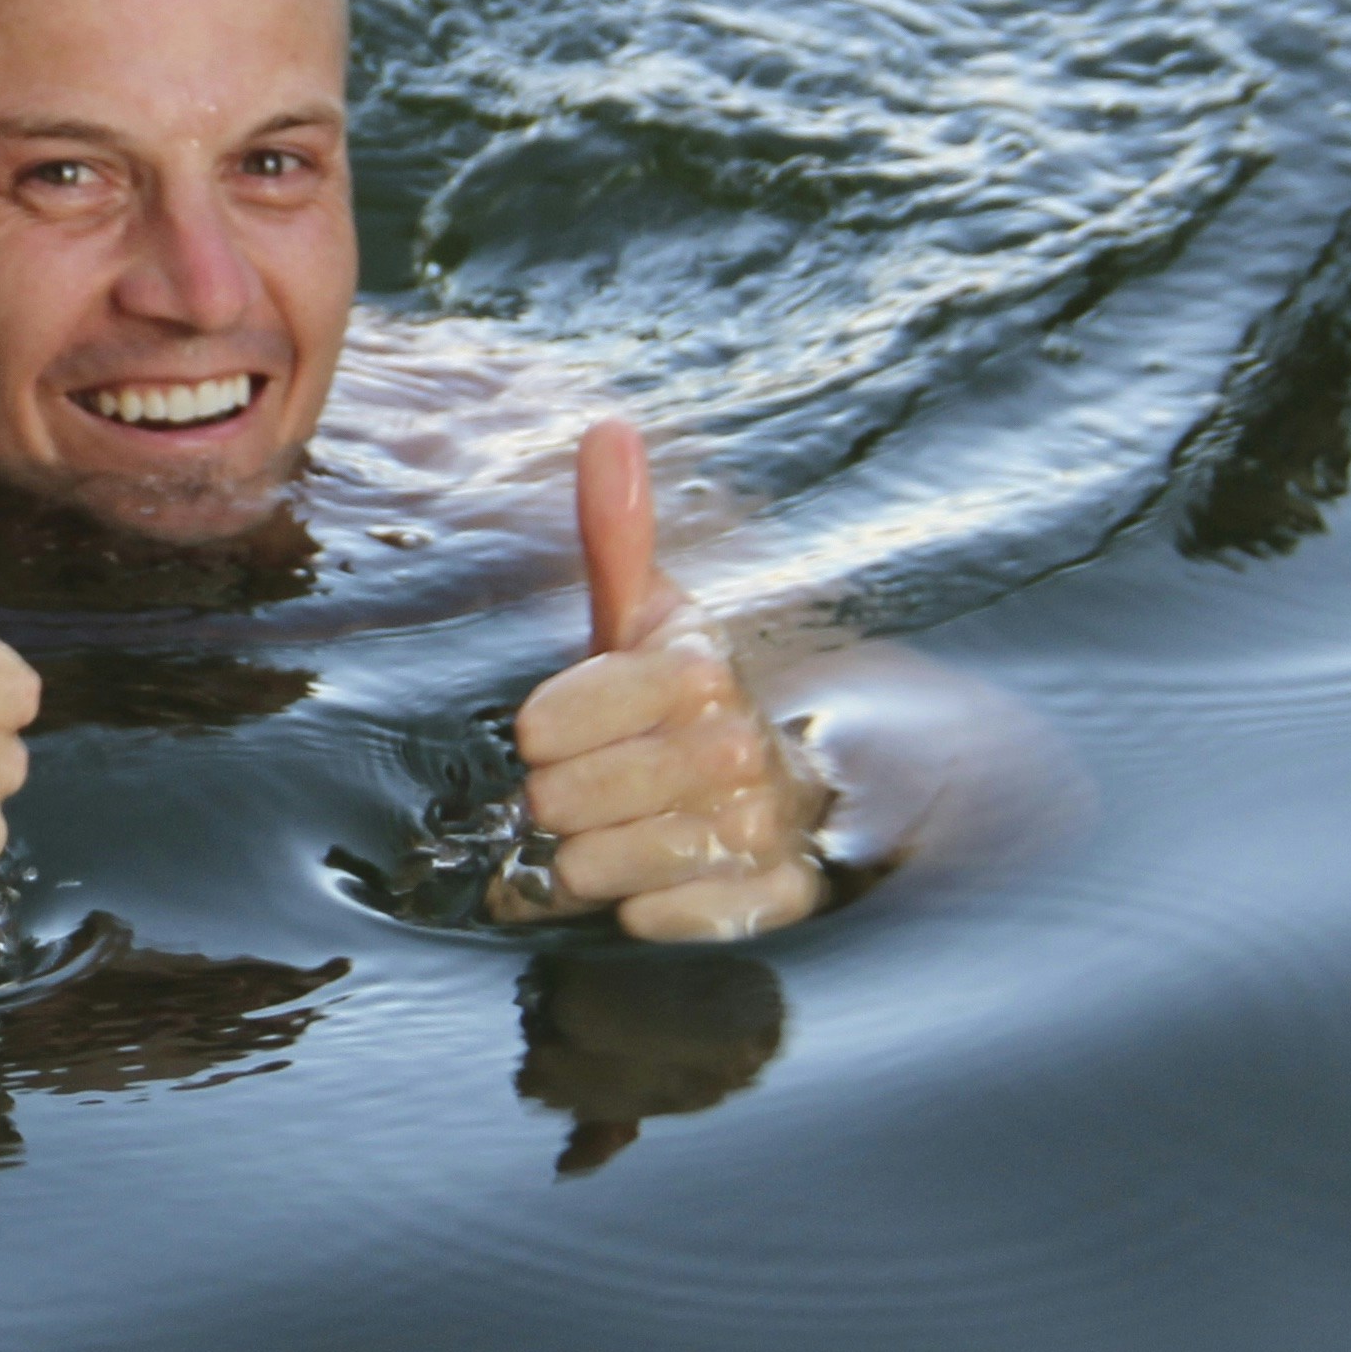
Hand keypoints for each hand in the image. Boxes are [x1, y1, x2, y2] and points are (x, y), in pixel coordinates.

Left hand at [506, 416, 830, 940]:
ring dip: (591, 860)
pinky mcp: (770, 900)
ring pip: (593, 869)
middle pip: (557, 804)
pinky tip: (664, 877)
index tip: (571, 730)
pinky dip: (640, 908)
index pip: (543, 727)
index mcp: (695, 671)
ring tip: (627, 832)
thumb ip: (618, 536)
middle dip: (562, 803)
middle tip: (600, 789)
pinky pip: (651, 922)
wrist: (807, 782)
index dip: (546, 735)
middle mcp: (733, 748)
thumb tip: (606, 430)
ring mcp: (755, 829)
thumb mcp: (651, 619)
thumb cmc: (691, 701)